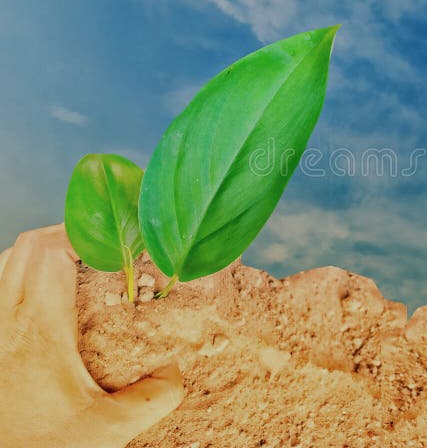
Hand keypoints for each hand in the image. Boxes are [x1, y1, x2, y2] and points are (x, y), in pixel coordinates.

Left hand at [0, 224, 184, 447]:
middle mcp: (9, 321)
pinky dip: (23, 275)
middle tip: (103, 246)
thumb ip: (153, 398)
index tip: (118, 243)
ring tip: (78, 264)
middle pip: (28, 247)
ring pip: (7, 263)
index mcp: (40, 329)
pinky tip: (50, 297)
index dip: (86, 234)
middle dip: (67, 234)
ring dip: (41, 253)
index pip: (53, 252)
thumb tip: (177, 372)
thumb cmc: (42, 447)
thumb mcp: (109, 429)